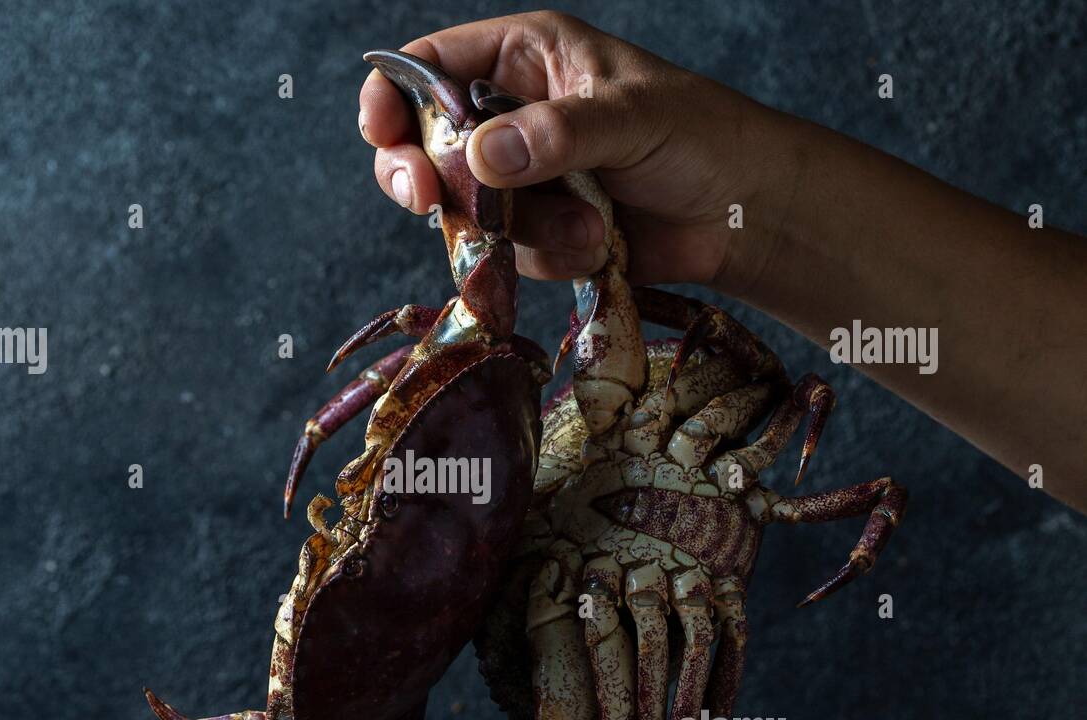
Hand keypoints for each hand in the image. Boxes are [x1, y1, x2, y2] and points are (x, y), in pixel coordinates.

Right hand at [358, 11, 787, 290]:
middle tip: (429, 198)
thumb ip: (556, 133)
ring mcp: (521, 181)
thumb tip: (479, 156)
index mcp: (525, 58)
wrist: (742, 215)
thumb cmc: (700, 136)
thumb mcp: (631, 116)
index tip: (381, 132)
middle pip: (424, 145)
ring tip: (589, 224)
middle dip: (425, 175)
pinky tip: (599, 245)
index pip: (431, 66)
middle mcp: (510, 117)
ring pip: (467, 211)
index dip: (394, 96)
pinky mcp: (537, 235)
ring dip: (521, 228)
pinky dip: (551, 255)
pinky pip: (508, 253)